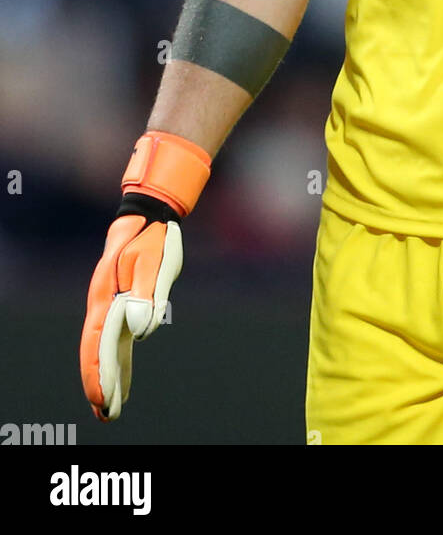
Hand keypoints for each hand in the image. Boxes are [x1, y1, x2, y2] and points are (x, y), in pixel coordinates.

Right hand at [79, 198, 182, 420]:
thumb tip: (141, 331)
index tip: (101, 399)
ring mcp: (112, 305)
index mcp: (107, 295)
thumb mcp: (155, 261)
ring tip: (110, 411)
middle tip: (105, 416)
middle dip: (101, 384)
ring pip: (107, 350)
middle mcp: (105, 304)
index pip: (98, 342)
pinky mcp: (125, 305)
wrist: (150, 215)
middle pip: (98, 352)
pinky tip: (124, 384)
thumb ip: (148, 294)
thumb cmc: (155, 237)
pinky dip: (121, 363)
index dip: (98, 372)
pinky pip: (118, 341)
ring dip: (110, 379)